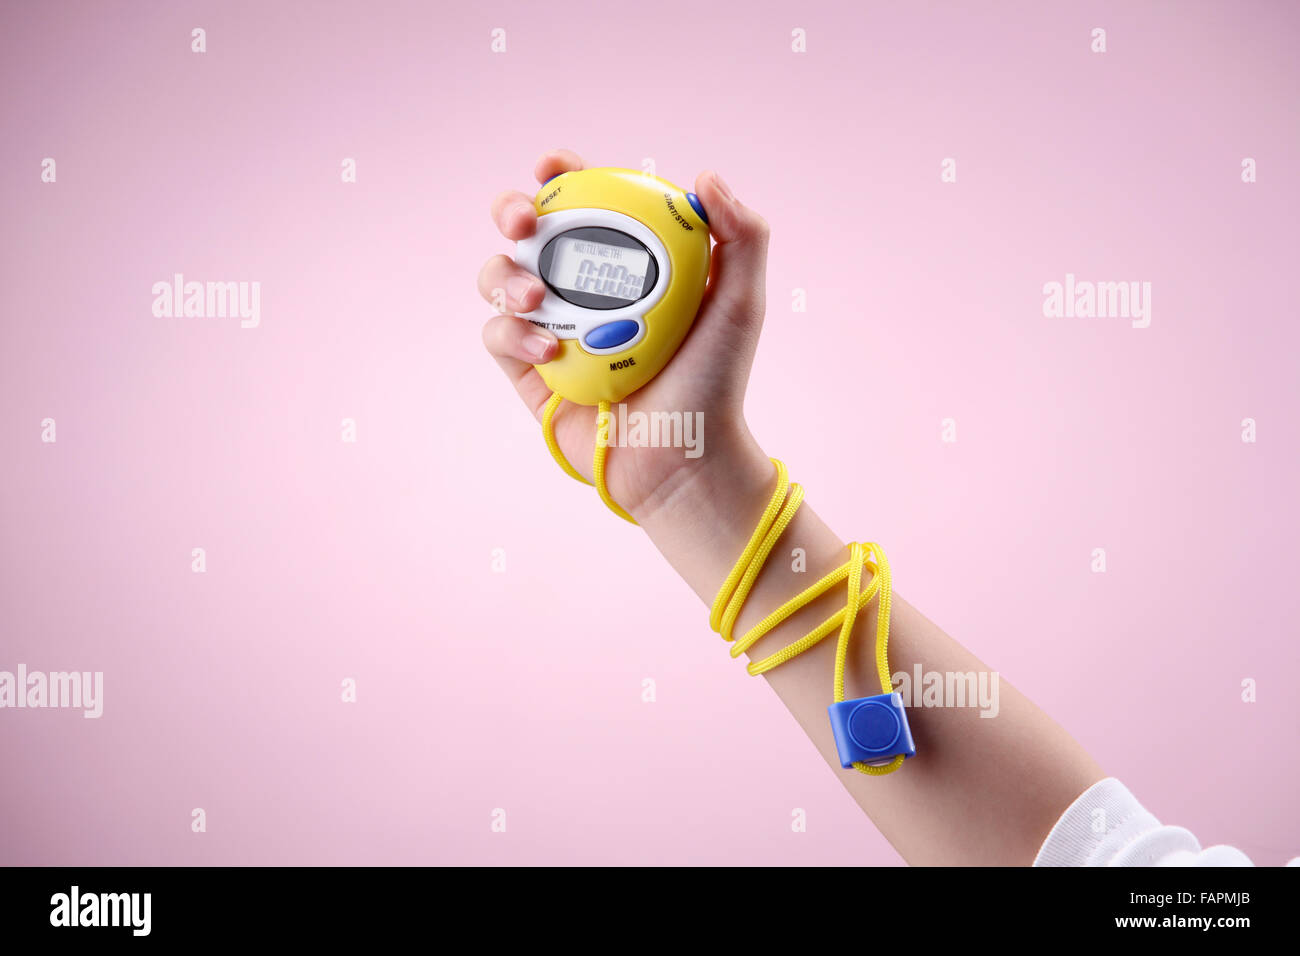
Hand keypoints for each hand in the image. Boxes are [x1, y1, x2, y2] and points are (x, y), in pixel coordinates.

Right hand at [479, 149, 773, 521]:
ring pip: (499, 277)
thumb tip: (707, 176)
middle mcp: (582, 289)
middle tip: (526, 222)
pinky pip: (498, 334)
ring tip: (538, 298)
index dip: (562, 176)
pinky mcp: (528, 373)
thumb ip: (742, 237)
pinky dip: (512, 332)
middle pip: (525, 231)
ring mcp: (551, 329)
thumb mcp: (740, 304)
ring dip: (506, 275)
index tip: (555, 166)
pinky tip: (548, 349)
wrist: (684, 458)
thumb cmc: (715, 382)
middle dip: (511, 210)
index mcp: (626, 262)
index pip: (585, 204)